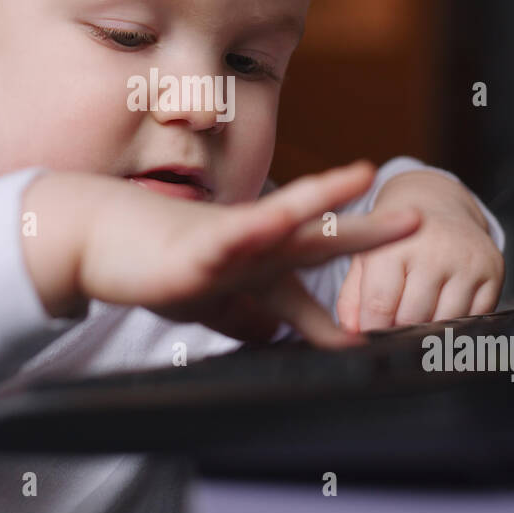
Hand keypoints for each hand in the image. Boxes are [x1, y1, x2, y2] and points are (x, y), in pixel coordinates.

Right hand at [36, 161, 420, 347]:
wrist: (94, 238)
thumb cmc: (149, 263)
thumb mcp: (205, 302)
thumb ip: (242, 317)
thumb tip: (277, 338)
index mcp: (256, 262)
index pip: (313, 282)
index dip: (350, 304)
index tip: (396, 315)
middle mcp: (251, 245)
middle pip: (318, 236)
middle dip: (369, 231)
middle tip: (419, 218)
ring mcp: (225, 240)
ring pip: (282, 216)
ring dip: (325, 198)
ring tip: (363, 174)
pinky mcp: (194, 245)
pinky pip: (231, 232)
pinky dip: (258, 225)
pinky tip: (282, 218)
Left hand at [336, 171, 502, 330]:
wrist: (436, 202)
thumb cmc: (394, 237)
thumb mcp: (365, 257)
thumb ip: (352, 297)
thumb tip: (352, 333)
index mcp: (394, 246)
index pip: (380, 305)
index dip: (371, 329)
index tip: (368, 337)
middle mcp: (434, 251)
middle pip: (412, 318)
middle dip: (397, 331)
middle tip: (393, 327)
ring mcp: (467, 261)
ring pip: (445, 322)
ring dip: (428, 330)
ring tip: (417, 317)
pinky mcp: (493, 270)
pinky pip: (476, 316)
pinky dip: (458, 322)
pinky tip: (444, 309)